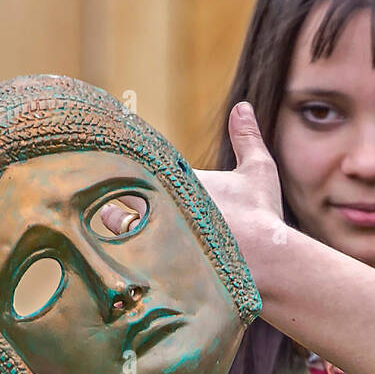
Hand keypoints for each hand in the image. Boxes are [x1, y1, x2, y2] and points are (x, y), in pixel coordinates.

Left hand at [97, 103, 284, 290]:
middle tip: (105, 201)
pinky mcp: (160, 266)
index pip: (143, 168)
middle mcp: (164, 205)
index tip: (120, 166)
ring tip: (109, 223)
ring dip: (114, 226)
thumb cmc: (262, 214)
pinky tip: (123, 258)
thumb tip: (241, 106)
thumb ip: (247, 137)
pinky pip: (132, 260)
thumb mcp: (258, 170)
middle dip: (115, 196)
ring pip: (122, 229)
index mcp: (180, 179)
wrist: (269, 260)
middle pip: (127, 197)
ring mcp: (159, 237)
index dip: (130, 168)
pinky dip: (126, 257)